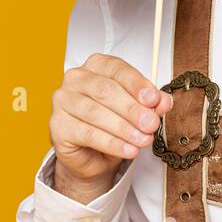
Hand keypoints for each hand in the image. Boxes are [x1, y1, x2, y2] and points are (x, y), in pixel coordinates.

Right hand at [50, 53, 173, 185]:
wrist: (94, 155)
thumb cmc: (113, 125)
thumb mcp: (137, 111)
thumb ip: (150, 103)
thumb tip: (163, 101)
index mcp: (96, 66)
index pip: (117, 69)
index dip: (137, 85)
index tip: (154, 99)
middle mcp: (76, 79)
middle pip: (106, 90)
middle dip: (132, 109)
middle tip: (151, 123)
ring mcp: (63, 101)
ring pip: (96, 113)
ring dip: (124, 128)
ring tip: (143, 140)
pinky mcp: (58, 125)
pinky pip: (88, 134)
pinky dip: (112, 143)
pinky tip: (129, 150)